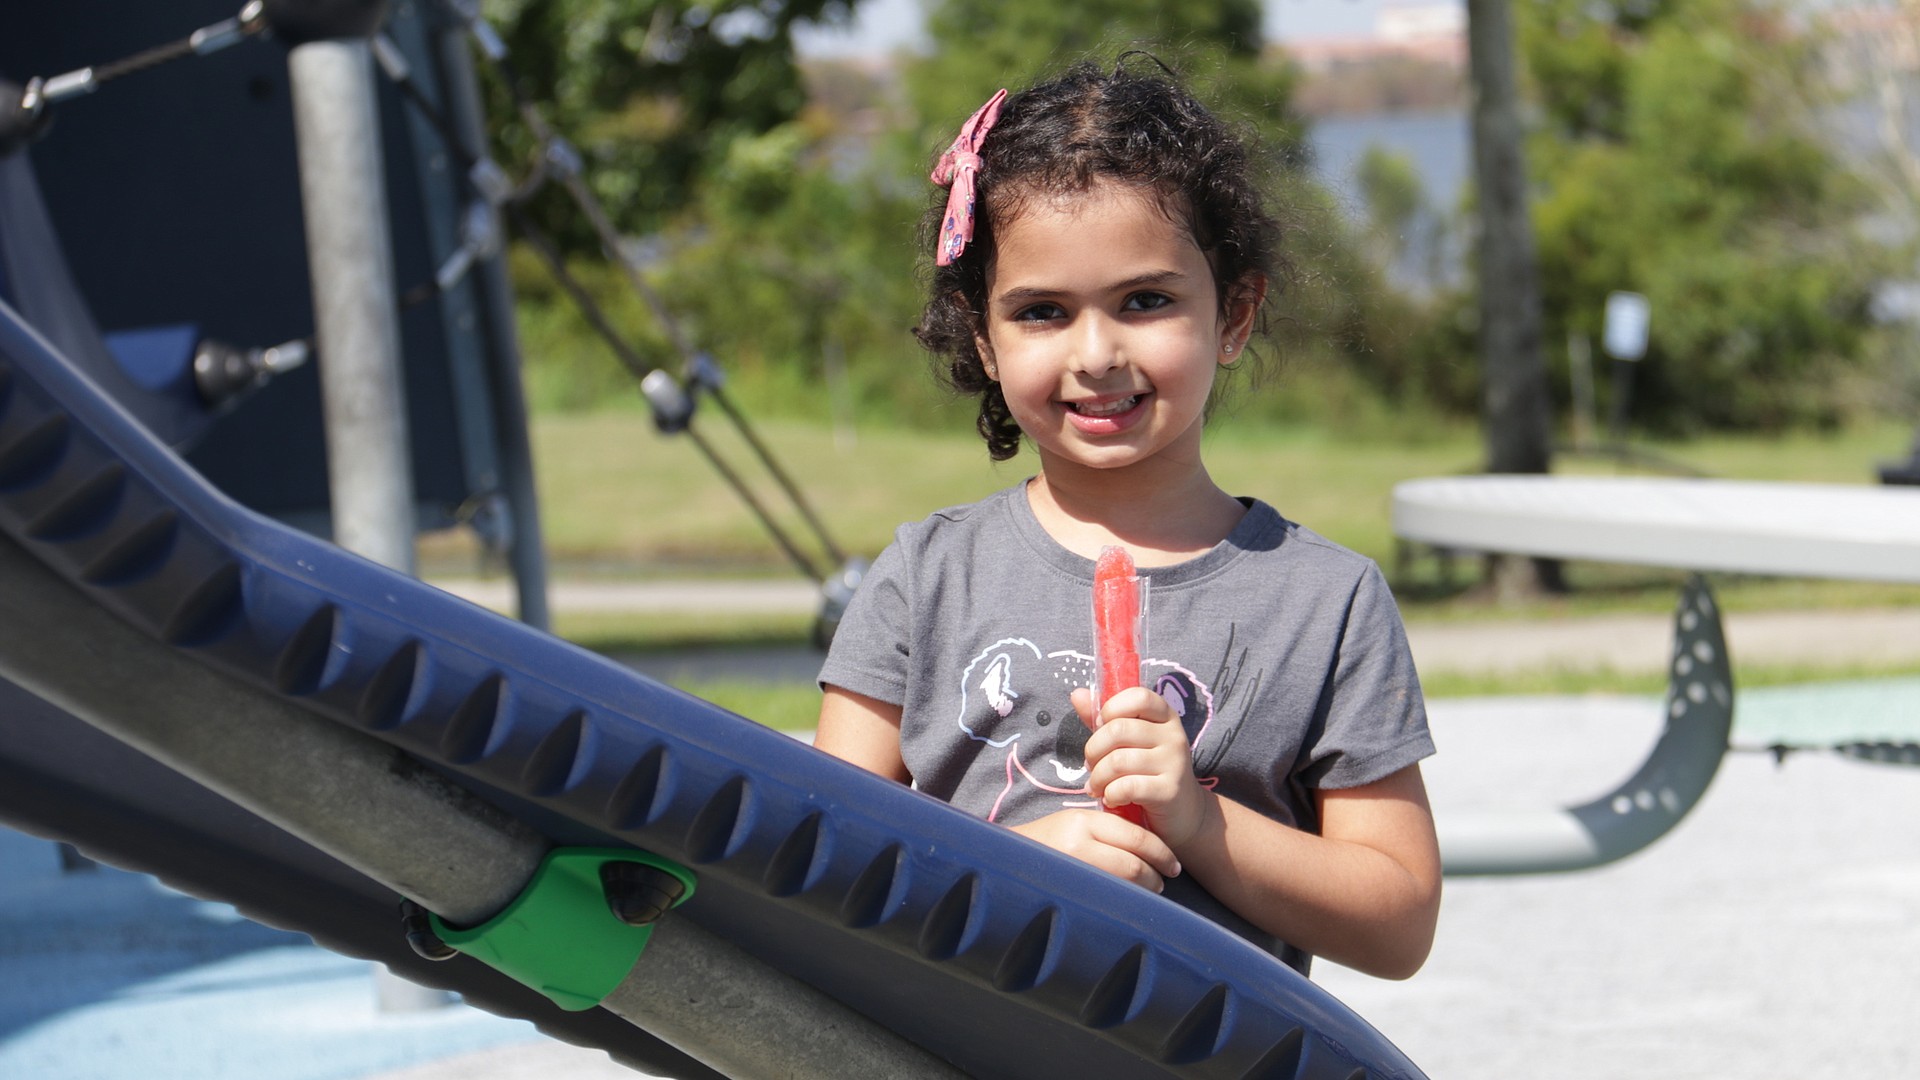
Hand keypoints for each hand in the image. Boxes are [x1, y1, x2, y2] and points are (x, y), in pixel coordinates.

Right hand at [1010, 808, 1181, 891]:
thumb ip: (1107, 831)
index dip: (1161, 852)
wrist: (1005, 859)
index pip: (1136, 837)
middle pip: (1134, 861)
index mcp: (1085, 821)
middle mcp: (1080, 842)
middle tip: (1165, 880)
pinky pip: (1107, 895)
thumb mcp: (1075, 824)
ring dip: (1144, 888)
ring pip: (1124, 880)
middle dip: (1156, 874)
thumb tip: (1148, 846)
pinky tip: (1130, 900)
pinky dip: (1125, 899)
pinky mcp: (1068, 888)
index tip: (1173, 864)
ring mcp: (1072, 867)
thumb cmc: (1046, 842)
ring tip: (1151, 890)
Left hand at [1071, 685, 1212, 846]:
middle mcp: (1174, 735)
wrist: (1183, 812)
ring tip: (1097, 786)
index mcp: (1165, 716)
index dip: (1111, 708)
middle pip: (1118, 730)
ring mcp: (1174, 762)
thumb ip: (1104, 720)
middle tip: (1091, 765)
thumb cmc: (1148, 771)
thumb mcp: (1129, 742)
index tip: (1101, 727)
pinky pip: (1127, 787)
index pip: (1138, 696)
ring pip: (1118, 761)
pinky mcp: (1170, 791)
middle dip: (1093, 750)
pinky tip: (1112, 799)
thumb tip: (1077, 693)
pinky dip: (1111, 795)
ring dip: (1098, 778)